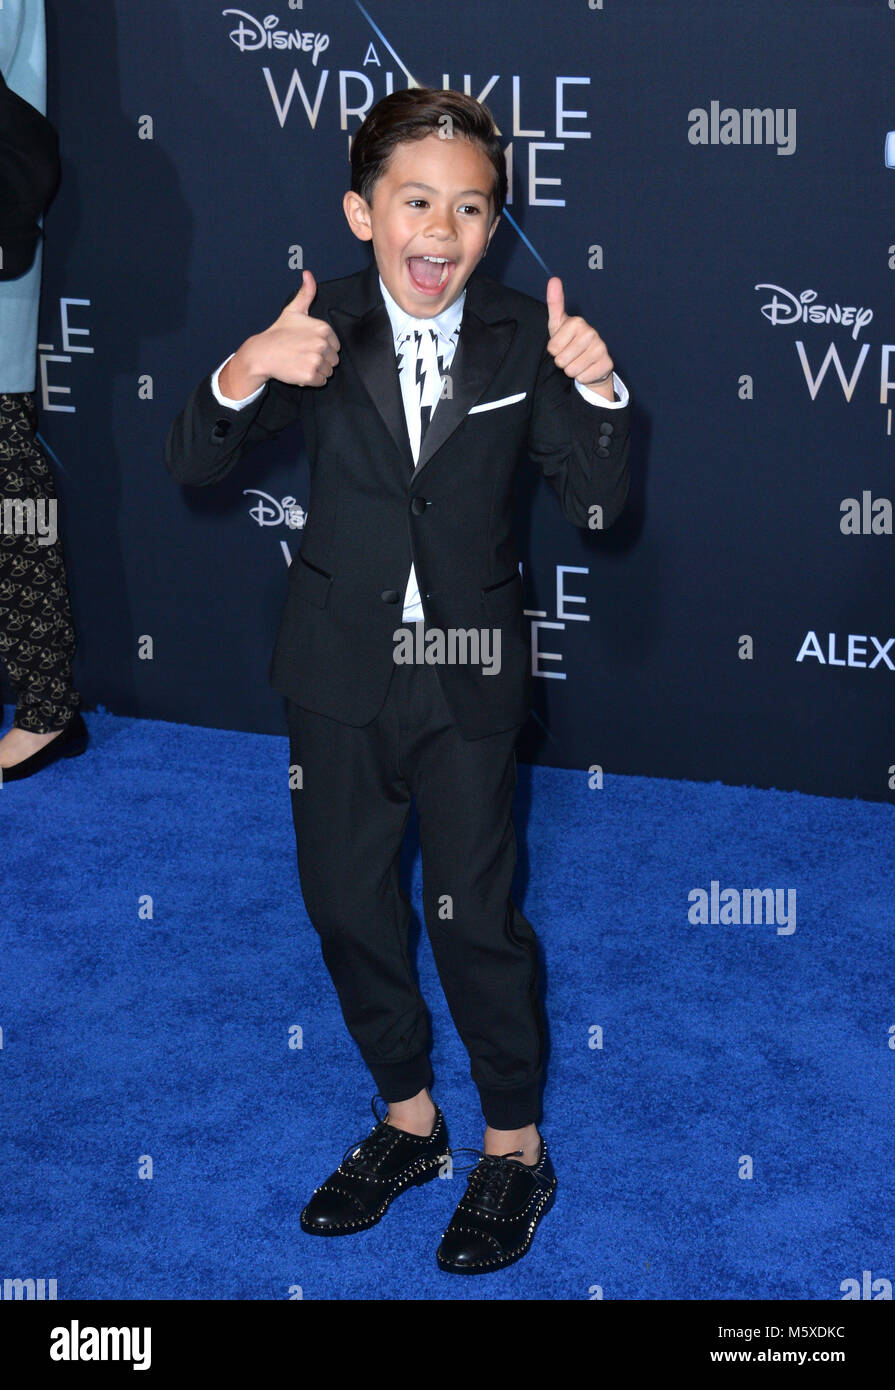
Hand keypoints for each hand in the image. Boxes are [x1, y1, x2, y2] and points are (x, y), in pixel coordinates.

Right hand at [230, 269, 340, 392]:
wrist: (263, 353)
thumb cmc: (279, 333)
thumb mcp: (293, 311)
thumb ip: (306, 293)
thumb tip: (308, 274)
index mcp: (323, 328)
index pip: (335, 346)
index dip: (322, 348)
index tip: (307, 345)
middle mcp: (322, 344)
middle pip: (333, 360)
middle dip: (320, 360)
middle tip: (302, 354)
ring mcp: (316, 360)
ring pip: (328, 371)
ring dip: (316, 371)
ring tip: (300, 362)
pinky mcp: (311, 375)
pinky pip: (321, 381)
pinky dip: (311, 380)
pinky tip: (299, 371)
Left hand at [546, 276, 613, 398]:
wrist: (591, 361)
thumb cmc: (570, 341)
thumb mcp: (558, 324)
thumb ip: (554, 304)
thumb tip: (553, 279)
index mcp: (578, 323)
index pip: (552, 348)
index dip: (554, 351)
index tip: (562, 344)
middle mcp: (592, 333)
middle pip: (561, 360)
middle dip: (563, 361)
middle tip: (571, 355)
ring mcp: (601, 349)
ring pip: (571, 370)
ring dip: (572, 369)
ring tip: (579, 361)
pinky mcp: (607, 364)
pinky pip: (582, 378)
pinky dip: (582, 376)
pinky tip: (588, 368)